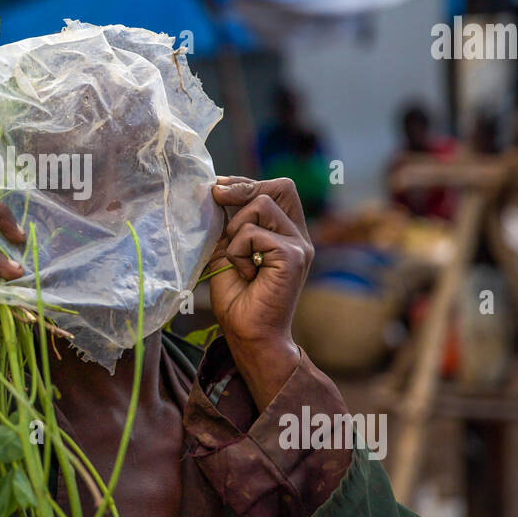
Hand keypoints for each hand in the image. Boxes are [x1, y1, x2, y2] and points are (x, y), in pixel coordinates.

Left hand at [206, 176, 313, 410]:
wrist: (249, 335)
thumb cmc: (238, 299)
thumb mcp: (229, 250)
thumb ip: (230, 224)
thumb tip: (217, 190)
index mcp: (287, 233)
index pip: (277, 188)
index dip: (247, 182)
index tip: (218, 188)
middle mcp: (299, 236)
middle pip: (281, 186)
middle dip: (244, 187)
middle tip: (217, 197)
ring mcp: (300, 245)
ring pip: (261, 206)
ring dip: (236, 230)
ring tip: (237, 259)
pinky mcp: (293, 256)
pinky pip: (253, 233)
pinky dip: (238, 251)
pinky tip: (246, 274)